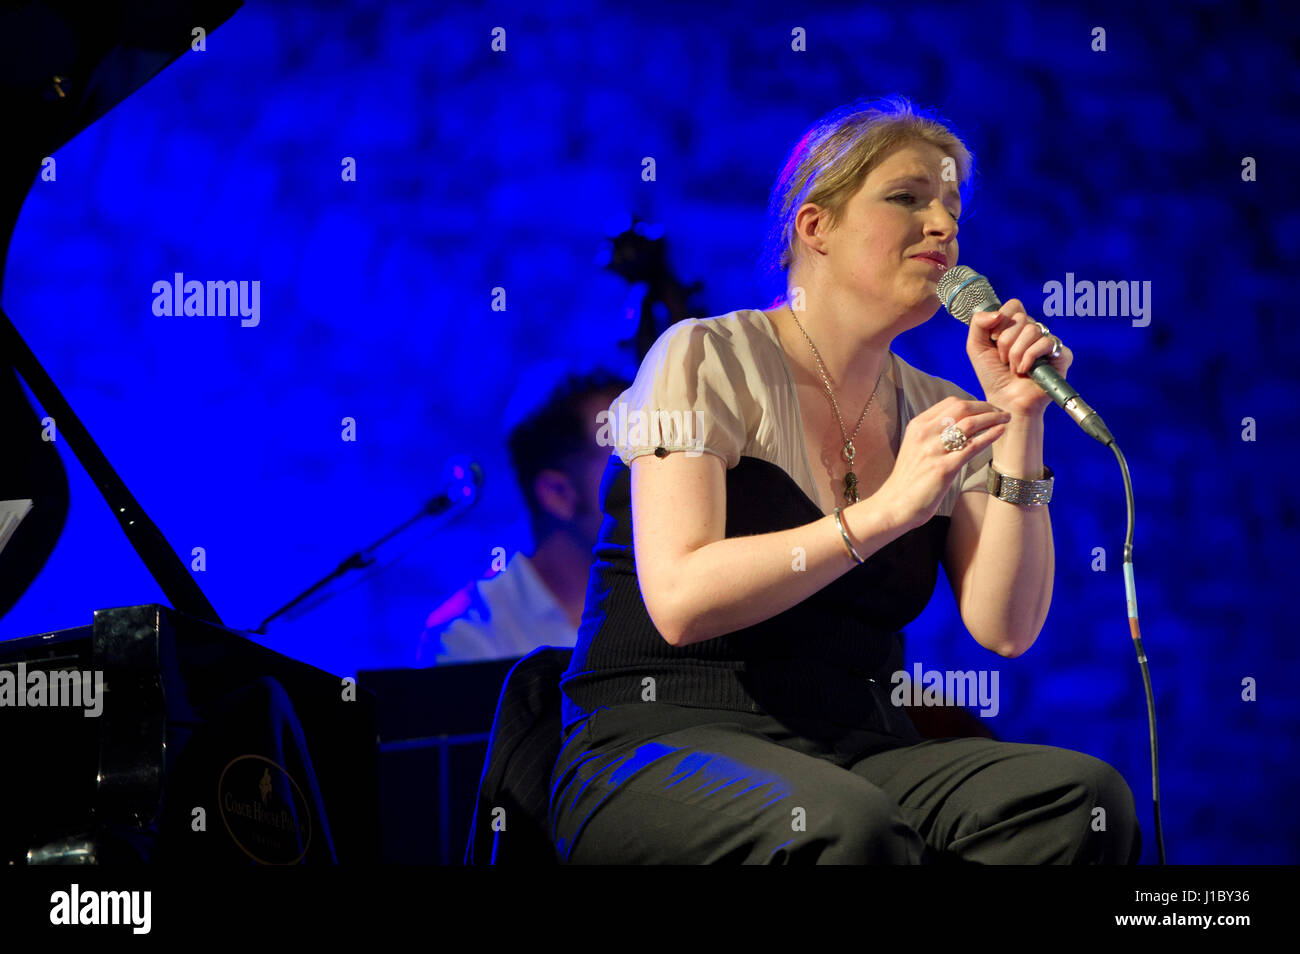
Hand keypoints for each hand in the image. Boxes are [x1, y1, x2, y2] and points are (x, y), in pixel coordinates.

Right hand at [873, 397, 1010, 530]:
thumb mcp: (915, 447)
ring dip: (992, 419)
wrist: (895, 504)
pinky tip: (1000, 432)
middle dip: (986, 407)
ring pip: (969, 424)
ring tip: (1006, 419)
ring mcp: (934, 450)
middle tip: (1002, 412)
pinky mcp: (944, 468)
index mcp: (918, 425)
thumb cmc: (909, 478)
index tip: (988, 408)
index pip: (950, 403)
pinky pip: (972, 446)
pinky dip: (989, 436)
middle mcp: (924, 433)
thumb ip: (933, 433)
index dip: (974, 403)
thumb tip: (960, 424)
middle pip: (962, 408)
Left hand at [967, 299, 1073, 417]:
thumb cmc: (992, 376)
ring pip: (1032, 330)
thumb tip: (998, 313)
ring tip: (1014, 368)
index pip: (1014, 305)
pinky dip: (1029, 358)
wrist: (1004, 401)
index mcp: (1016, 326)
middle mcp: (1034, 332)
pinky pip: (1046, 343)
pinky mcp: (1061, 355)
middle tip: (1003, 360)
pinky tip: (1025, 370)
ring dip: (1016, 353)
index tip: (994, 339)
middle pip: (1020, 318)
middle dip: (1005, 342)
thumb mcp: (976, 347)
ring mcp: (1048, 342)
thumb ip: (978, 323)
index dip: (1001, 321)